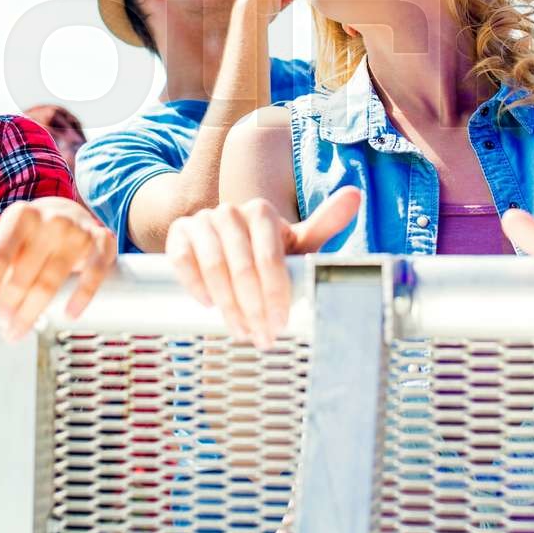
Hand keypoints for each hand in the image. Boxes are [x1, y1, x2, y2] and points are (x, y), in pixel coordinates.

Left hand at [0, 197, 115, 339]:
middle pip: (24, 274)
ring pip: (54, 279)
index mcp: (19, 217)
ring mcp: (78, 230)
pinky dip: (82, 295)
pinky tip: (69, 315)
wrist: (73, 212)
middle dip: (9, 306)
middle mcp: (50, 220)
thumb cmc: (28, 235)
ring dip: (34, 310)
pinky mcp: (103, 242)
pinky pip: (94, 272)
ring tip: (17, 332)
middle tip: (2, 328)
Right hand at [167, 187, 361, 349]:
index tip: (280, 324)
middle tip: (262, 338)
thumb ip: (326, 222)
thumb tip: (355, 194)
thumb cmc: (268, 250)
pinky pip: (183, 261)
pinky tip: (209, 305)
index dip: (275, 294)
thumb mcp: (297, 242)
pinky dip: (196, 285)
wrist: (226, 244)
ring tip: (240, 330)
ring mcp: (201, 220)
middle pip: (242, 266)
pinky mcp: (178, 233)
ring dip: (228, 305)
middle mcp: (229, 211)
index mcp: (261, 211)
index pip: (269, 257)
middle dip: (253, 308)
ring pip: (213, 265)